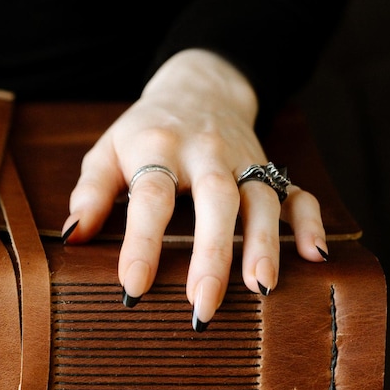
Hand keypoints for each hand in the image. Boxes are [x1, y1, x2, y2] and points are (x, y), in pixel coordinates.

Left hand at [62, 50, 328, 329]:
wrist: (199, 86)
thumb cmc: (144, 133)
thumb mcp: (107, 151)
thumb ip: (91, 192)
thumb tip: (73, 236)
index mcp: (158, 147)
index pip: (151, 197)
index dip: (143, 243)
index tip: (133, 288)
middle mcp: (206, 153)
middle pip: (215, 201)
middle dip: (213, 254)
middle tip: (203, 303)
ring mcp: (245, 161)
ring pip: (261, 200)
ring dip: (264, 245)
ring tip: (262, 289)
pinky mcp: (271, 169)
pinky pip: (298, 195)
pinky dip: (311, 224)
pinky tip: (316, 259)